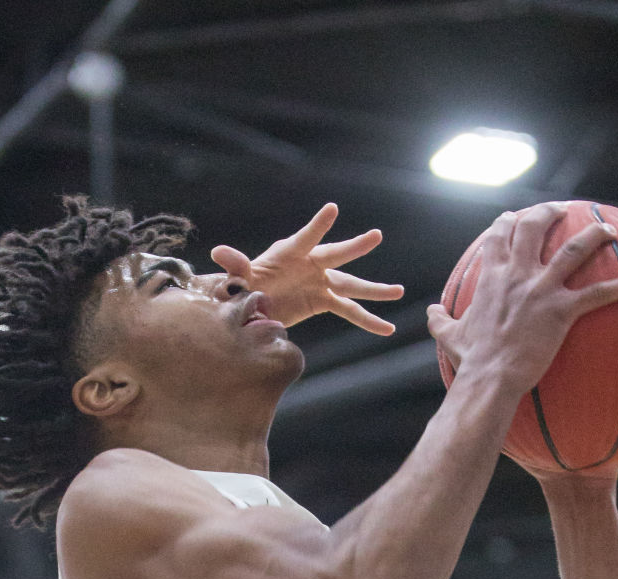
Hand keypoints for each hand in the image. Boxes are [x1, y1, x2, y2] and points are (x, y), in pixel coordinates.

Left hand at [210, 202, 403, 335]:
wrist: (249, 302)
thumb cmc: (244, 283)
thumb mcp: (239, 277)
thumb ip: (235, 266)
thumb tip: (218, 252)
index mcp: (290, 252)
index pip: (305, 237)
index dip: (317, 226)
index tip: (332, 209)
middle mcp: (310, 263)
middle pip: (336, 255)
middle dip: (354, 247)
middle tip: (375, 236)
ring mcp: (320, 282)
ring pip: (352, 285)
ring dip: (375, 290)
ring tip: (399, 291)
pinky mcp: (323, 301)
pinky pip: (349, 311)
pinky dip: (368, 321)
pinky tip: (387, 330)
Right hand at [427, 204, 617, 396]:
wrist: (488, 378)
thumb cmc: (470, 361)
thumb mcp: (449, 337)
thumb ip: (440, 320)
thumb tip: (430, 310)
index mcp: (492, 277)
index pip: (498, 235)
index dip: (507, 222)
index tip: (515, 217)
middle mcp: (518, 274)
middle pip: (535, 227)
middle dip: (549, 212)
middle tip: (563, 210)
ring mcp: (541, 289)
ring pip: (575, 249)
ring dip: (595, 235)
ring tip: (610, 230)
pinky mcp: (562, 311)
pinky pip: (598, 294)